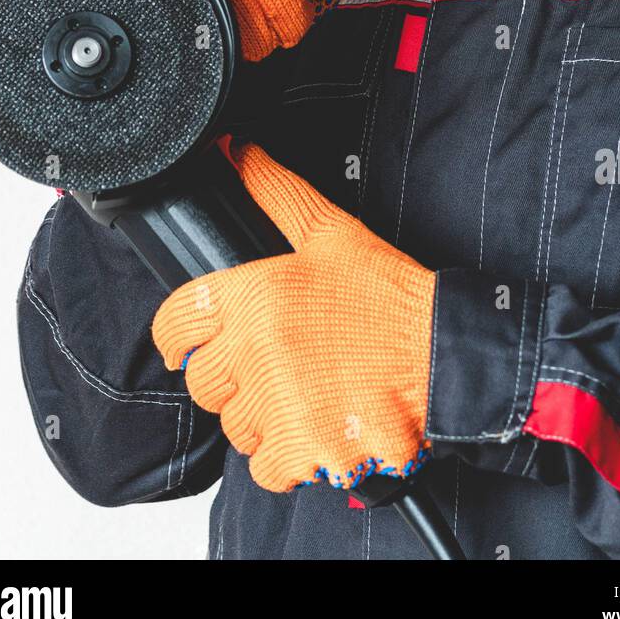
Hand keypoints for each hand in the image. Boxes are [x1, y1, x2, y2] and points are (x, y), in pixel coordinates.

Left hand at [151, 139, 435, 493]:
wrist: (446, 357)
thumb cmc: (391, 297)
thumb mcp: (331, 232)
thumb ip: (275, 192)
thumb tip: (238, 151)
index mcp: (254, 296)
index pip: (173, 324)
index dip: (185, 332)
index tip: (203, 338)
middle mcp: (256, 353)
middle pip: (203, 381)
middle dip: (233, 375)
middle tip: (278, 362)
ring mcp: (278, 407)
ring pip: (234, 425)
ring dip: (262, 415)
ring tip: (308, 390)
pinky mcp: (302, 453)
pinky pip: (265, 467)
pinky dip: (289, 454)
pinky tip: (321, 423)